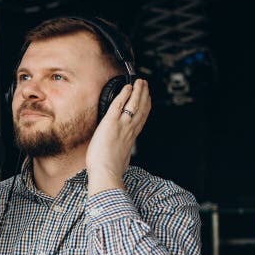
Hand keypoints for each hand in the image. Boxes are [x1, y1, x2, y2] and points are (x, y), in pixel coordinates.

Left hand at [86, 78, 150, 196]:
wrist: (106, 173)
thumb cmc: (110, 171)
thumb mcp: (121, 160)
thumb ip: (122, 154)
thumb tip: (121, 158)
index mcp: (131, 138)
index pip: (141, 119)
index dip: (145, 107)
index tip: (147, 99)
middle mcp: (129, 130)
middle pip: (141, 108)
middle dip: (144, 95)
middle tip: (145, 85)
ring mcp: (121, 125)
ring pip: (133, 104)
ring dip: (137, 91)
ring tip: (139, 82)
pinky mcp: (110, 123)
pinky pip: (119, 105)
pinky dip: (124, 95)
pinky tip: (127, 88)